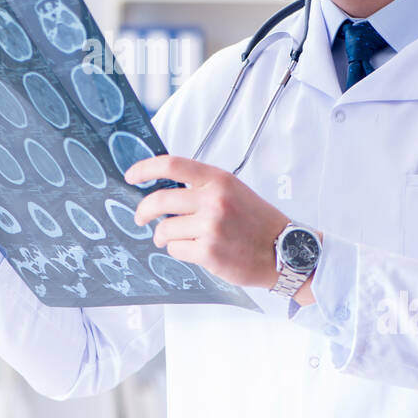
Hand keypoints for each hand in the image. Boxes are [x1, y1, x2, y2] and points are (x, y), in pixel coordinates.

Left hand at [126, 154, 289, 290]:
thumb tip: (164, 190)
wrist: (286, 250)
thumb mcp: (233, 191)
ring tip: (176, 239)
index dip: (145, 169)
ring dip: (164, 236)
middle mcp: (213, 200)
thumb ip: (202, 187)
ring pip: (165, 230)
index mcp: (218, 180)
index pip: (171, 165)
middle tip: (140, 217)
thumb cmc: (258, 221)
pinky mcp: (209, 252)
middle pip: (158, 201)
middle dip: (143, 211)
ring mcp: (210, 227)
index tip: (131, 176)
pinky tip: (196, 250)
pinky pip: (176, 250)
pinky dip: (180, 251)